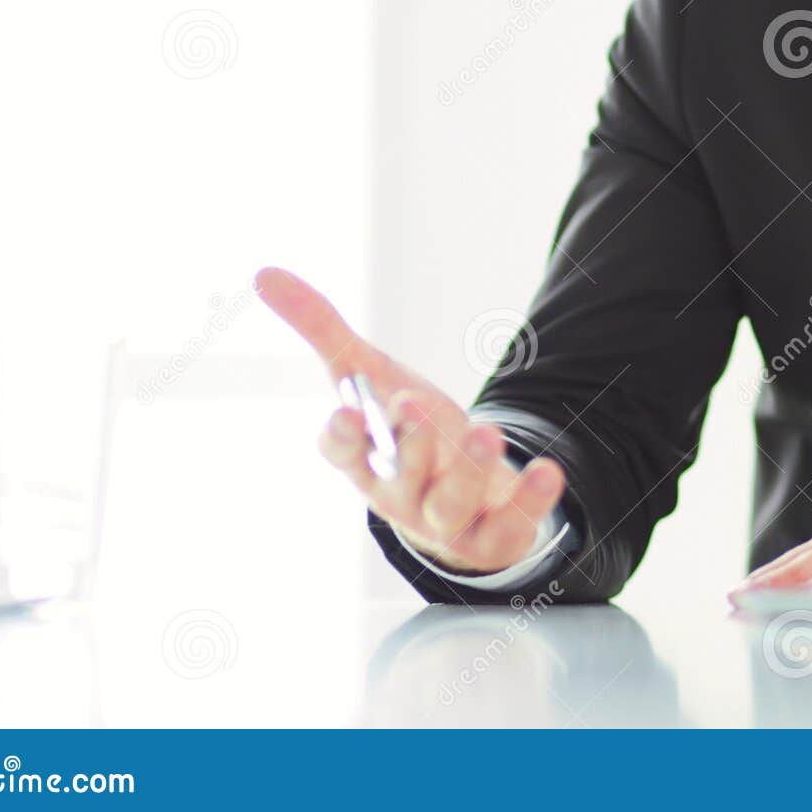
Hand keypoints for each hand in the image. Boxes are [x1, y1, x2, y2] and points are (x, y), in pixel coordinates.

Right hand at [256, 266, 566, 574]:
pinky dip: (529, 501)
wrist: (466, 493)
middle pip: (399, 480)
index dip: (342, 438)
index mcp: (366, 459)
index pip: (342, 455)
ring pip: (449, 507)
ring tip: (485, 431)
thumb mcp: (372, 376)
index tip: (348, 413)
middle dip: (409, 446)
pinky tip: (547, 470)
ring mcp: (446, 522)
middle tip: (415, 406)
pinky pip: (508, 527)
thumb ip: (322, 328)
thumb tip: (264, 274)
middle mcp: (401, 495)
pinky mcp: (492, 537)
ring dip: (466, 470)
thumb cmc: (409, 428)